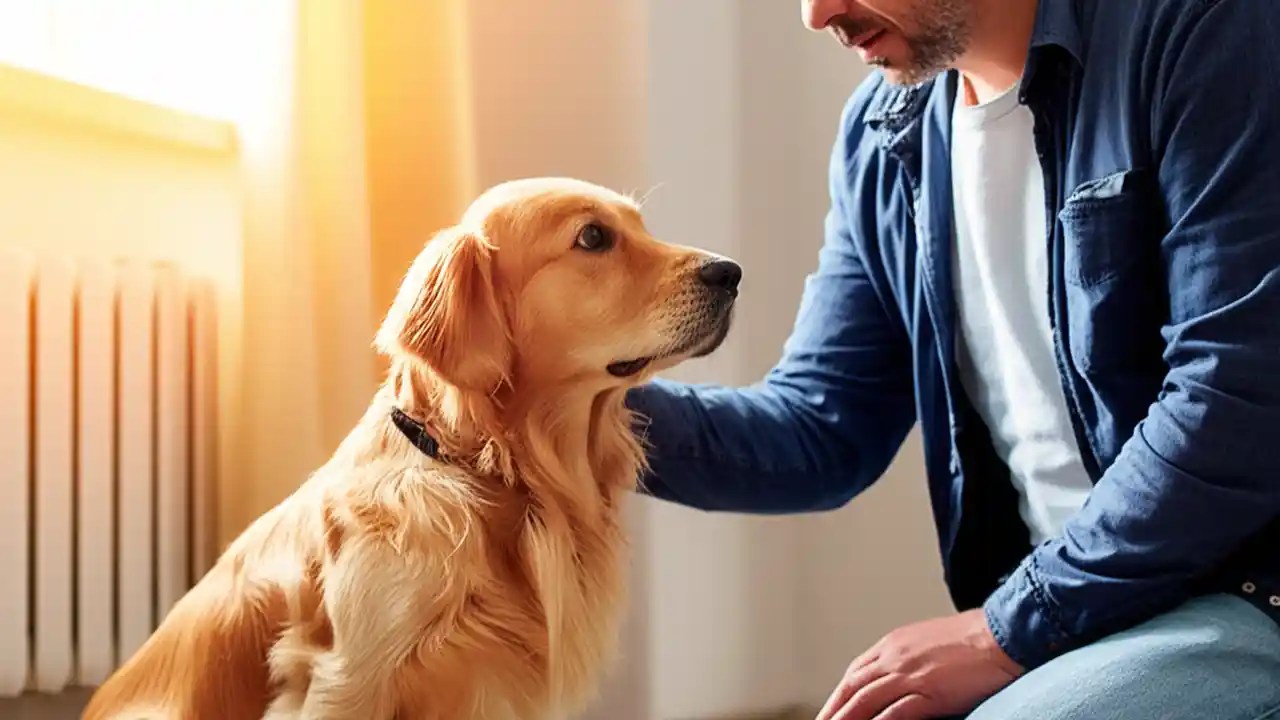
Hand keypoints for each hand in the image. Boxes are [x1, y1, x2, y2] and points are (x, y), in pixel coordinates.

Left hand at [815, 609, 1023, 719]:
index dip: (839, 695)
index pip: (855, 673)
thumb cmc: (974, 638)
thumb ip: (909, 659)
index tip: (832, 710)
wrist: (1002, 633)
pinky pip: (895, 713)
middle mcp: (895, 657)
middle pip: (853, 688)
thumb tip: (899, 679)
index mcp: (893, 644)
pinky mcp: (929, 691)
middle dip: (833, 711)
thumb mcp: (930, 643)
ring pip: (865, 702)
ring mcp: (910, 674)